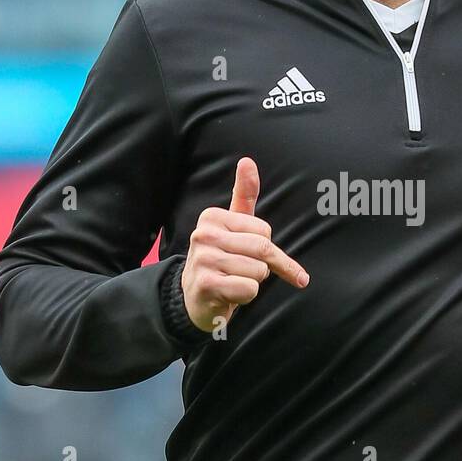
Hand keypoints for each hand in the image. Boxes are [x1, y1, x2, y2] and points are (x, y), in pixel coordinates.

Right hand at [181, 157, 308, 333]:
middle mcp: (204, 234)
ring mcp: (203, 259)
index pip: (265, 231)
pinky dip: (246, 296)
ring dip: (253, 282)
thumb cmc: (222, 260)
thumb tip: (247, 161)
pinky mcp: (206, 285)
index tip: (248, 255)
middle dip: (262, 266)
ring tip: (232, 281)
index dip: (265, 249)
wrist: (196, 299)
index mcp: (212, 217)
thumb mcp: (234, 227)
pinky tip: (228, 294)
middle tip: (243, 271)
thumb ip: (244, 195)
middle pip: (263, 249)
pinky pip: (249, 289)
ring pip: (258, 271)